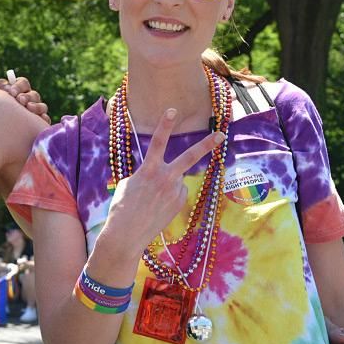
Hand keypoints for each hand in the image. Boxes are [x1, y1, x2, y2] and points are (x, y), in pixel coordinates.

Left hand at [0, 74, 49, 122]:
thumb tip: (8, 84)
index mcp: (17, 91)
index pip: (23, 83)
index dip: (20, 86)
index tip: (12, 92)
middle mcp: (28, 100)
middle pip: (33, 94)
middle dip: (27, 96)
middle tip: (20, 100)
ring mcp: (34, 113)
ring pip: (42, 106)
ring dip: (37, 106)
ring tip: (29, 108)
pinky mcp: (38, 125)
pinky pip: (45, 121)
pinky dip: (44, 119)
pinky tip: (39, 119)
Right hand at [100, 108, 223, 261]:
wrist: (126, 233)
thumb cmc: (122, 207)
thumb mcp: (129, 183)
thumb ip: (147, 173)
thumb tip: (162, 175)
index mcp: (148, 170)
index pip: (157, 142)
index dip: (164, 125)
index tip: (172, 110)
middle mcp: (164, 178)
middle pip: (189, 157)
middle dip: (206, 144)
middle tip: (222, 135)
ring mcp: (174, 191)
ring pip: (177, 179)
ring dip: (167, 185)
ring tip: (151, 201)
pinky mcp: (179, 203)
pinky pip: (178, 193)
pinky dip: (170, 197)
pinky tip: (158, 207)